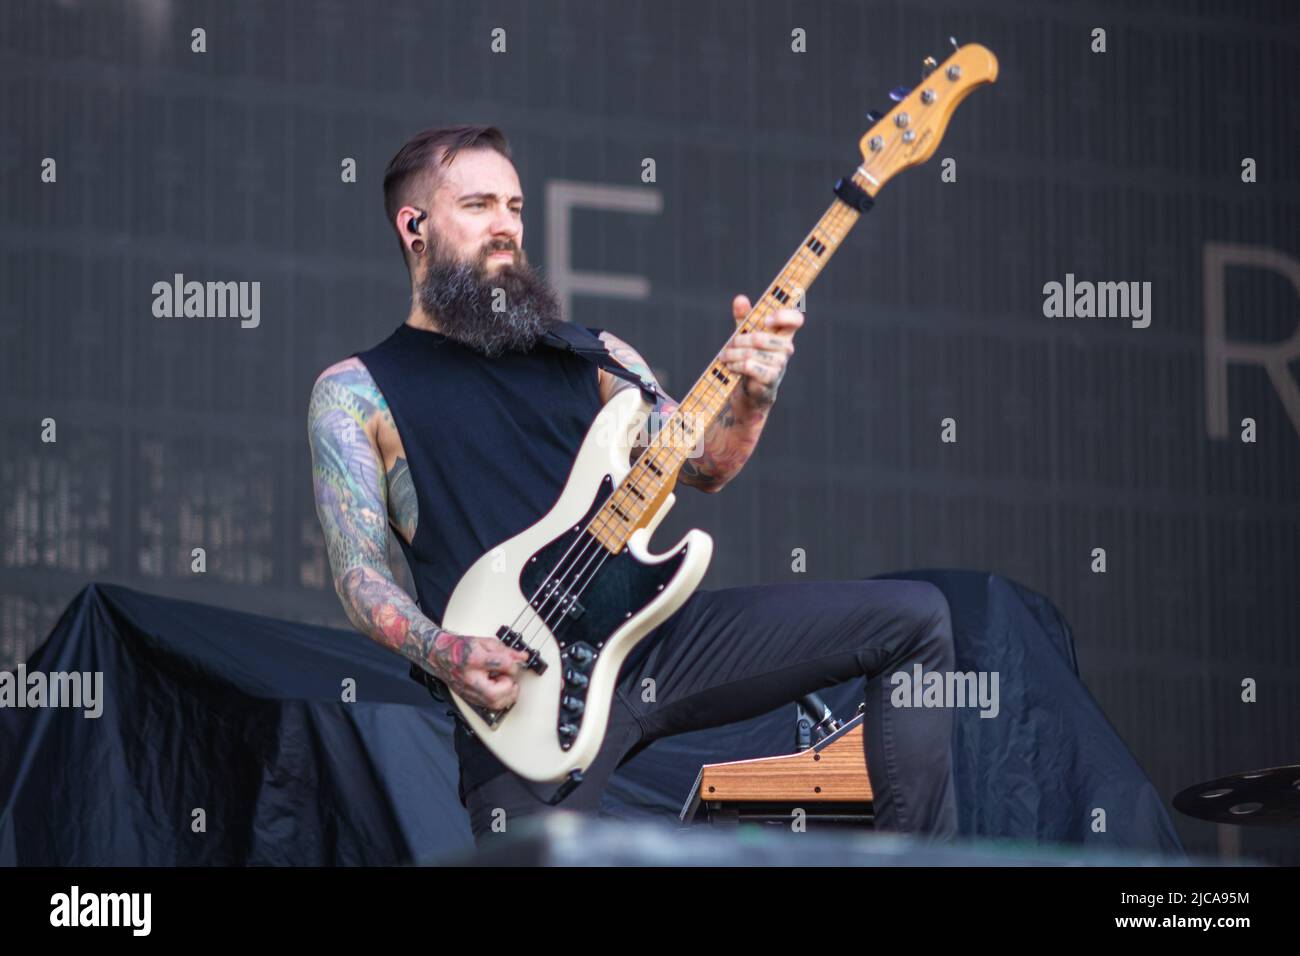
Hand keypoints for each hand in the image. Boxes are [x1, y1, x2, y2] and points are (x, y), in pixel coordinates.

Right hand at [434, 632, 530, 711]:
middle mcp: (471, 679)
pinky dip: (498, 699)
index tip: (515, 662)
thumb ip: (504, 650)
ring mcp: (469, 691)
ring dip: (506, 695)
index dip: (514, 664)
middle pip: (496, 694)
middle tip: (510, 678)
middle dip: (509, 686)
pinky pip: (489, 705)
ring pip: (494, 703)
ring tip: (505, 683)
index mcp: (475, 660)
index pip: (503, 665)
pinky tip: (498, 688)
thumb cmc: (459, 648)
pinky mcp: (469, 698)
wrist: (439, 656)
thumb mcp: (483, 642)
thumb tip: (521, 657)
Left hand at [719, 294, 801, 410]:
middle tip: (730, 345)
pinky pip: (749, 365)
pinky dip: (736, 365)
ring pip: (750, 352)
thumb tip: (740, 299)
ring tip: (725, 357)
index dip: (783, 315)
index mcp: (784, 334)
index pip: (796, 319)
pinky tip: (731, 366)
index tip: (766, 319)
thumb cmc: (750, 357)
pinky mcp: (770, 378)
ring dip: (733, 354)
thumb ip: (744, 317)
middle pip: (760, 338)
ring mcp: (780, 364)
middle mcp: (786, 348)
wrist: (749, 390)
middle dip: (739, 341)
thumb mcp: (745, 335)